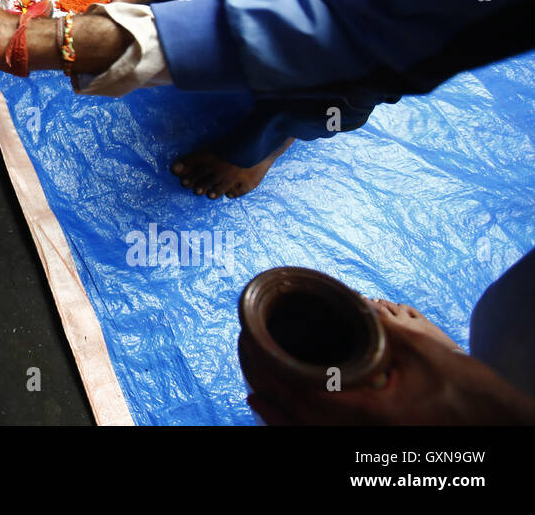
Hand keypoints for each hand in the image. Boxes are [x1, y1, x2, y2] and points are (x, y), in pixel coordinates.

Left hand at [247, 309, 534, 424]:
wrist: (507, 432)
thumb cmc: (472, 396)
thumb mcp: (424, 353)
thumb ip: (379, 328)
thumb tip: (345, 300)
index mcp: (366, 414)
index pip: (297, 389)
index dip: (265, 362)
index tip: (246, 334)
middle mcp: (354, 437)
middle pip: (288, 412)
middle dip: (259, 374)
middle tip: (242, 340)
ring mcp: (358, 446)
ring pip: (297, 429)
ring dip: (269, 399)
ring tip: (249, 368)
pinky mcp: (365, 449)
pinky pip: (313, 437)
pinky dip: (287, 420)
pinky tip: (270, 405)